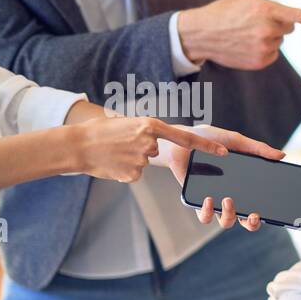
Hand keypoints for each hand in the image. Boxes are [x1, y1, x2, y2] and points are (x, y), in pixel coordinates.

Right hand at [68, 113, 225, 183]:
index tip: (224, 152)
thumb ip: (144, 132)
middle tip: (121, 145)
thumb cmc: (99, 133)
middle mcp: (149, 142)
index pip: (185, 138)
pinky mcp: (134, 175)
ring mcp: (142, 160)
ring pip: (144, 163)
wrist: (76, 146)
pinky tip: (113, 164)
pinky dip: (125, 170)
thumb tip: (154, 143)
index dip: (206, 147)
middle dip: (142, 150)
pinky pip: (135, 174)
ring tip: (114, 153)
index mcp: (149, 126)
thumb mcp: (126, 124)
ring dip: (131, 160)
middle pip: (156, 151)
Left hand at [151, 124, 286, 231]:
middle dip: (252, 223)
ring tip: (228, 200)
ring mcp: (215, 200)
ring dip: (230, 215)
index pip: (259, 205)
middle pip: (246, 220)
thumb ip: (258, 149)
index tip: (266, 212)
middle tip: (253, 215)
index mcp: (244, 185)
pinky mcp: (198, 200)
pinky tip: (208, 199)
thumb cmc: (210, 139)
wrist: (182, 138)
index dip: (265, 215)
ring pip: (226, 221)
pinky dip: (207, 212)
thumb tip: (281, 155)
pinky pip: (204, 216)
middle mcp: (232, 196)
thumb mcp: (237, 141)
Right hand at [178, 0, 300, 69]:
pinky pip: (273, 54)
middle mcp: (269, 30)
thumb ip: (273, 5)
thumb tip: (290, 21)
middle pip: (289, 27)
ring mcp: (265, 48)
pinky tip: (245, 44)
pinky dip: (263, 49)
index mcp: (267, 10)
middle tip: (253, 21)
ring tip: (244, 33)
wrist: (200, 33)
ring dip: (268, 36)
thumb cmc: (226, 11)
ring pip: (280, 41)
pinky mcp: (261, 61)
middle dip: (277, 23)